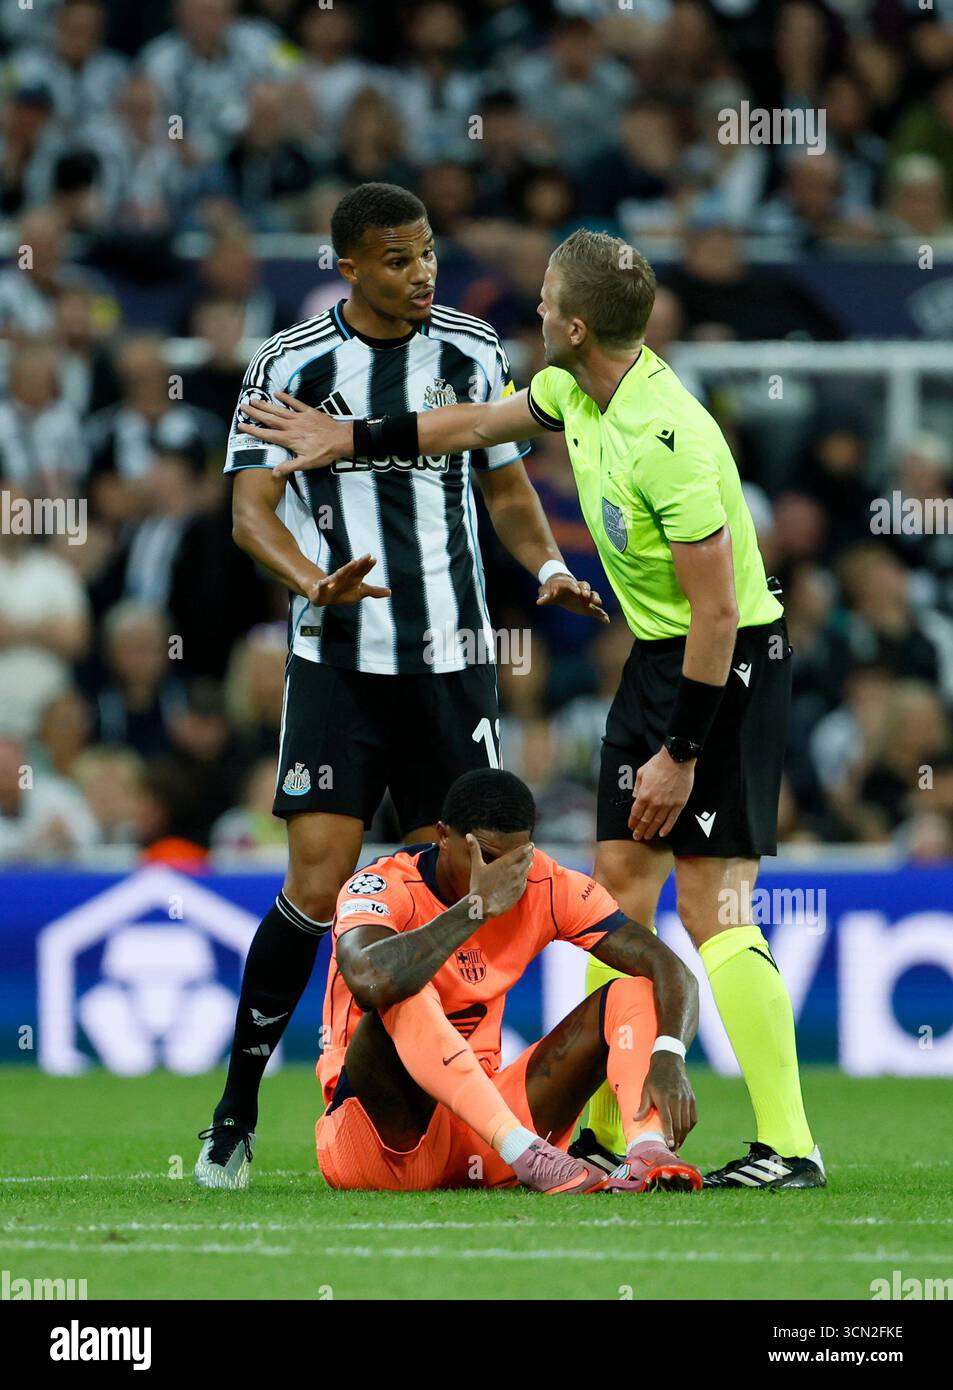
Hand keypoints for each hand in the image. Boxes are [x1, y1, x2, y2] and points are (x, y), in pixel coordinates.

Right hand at [237, 392, 352, 474]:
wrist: (341, 439)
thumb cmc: (324, 453)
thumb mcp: (307, 464)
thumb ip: (289, 466)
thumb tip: (273, 472)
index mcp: (289, 439)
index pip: (267, 434)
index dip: (253, 430)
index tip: (241, 425)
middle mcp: (291, 426)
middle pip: (269, 419)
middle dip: (255, 413)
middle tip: (242, 406)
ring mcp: (299, 417)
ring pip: (278, 410)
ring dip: (265, 405)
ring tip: (253, 399)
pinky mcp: (308, 412)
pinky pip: (295, 403)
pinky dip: (286, 398)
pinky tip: (277, 393)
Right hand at [307, 554, 390, 605]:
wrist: (324, 595)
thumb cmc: (344, 591)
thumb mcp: (360, 592)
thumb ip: (374, 591)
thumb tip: (390, 592)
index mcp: (353, 578)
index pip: (362, 571)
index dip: (368, 565)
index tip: (374, 559)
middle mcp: (344, 578)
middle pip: (353, 570)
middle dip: (360, 563)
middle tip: (367, 555)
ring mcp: (333, 582)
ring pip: (339, 575)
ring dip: (346, 569)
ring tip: (353, 563)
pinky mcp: (322, 589)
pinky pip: (323, 586)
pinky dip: (324, 584)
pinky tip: (324, 582)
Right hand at [466, 835, 533, 919]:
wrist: (482, 905)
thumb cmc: (478, 884)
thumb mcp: (476, 865)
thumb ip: (475, 849)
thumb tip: (468, 835)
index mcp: (505, 862)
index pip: (521, 852)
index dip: (527, 847)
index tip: (531, 844)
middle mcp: (514, 871)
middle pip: (527, 859)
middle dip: (529, 855)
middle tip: (530, 852)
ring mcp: (518, 882)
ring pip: (527, 870)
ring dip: (528, 865)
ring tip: (528, 862)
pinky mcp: (519, 892)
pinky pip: (525, 882)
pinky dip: (524, 877)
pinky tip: (522, 877)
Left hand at [537, 572, 608, 623]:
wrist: (558, 588)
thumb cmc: (552, 588)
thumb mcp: (546, 591)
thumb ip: (544, 596)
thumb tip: (538, 602)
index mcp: (570, 585)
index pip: (574, 585)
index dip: (576, 588)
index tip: (578, 593)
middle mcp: (580, 590)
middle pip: (586, 587)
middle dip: (587, 591)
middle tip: (587, 596)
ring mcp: (585, 598)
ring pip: (594, 596)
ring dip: (596, 599)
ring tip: (598, 604)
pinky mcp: (588, 607)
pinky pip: (597, 611)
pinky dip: (602, 615)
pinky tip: (606, 621)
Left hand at [628, 747, 693, 840]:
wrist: (677, 759)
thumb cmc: (659, 763)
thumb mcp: (641, 772)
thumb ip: (637, 786)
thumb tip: (635, 796)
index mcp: (644, 794)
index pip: (635, 813)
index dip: (632, 821)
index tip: (631, 827)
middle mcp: (654, 802)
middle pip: (645, 820)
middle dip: (640, 830)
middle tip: (637, 837)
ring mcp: (667, 805)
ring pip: (658, 822)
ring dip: (651, 831)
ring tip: (647, 837)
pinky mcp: (679, 804)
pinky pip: (672, 820)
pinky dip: (667, 828)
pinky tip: (662, 834)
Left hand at [634, 1051, 696, 1149]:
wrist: (669, 1062)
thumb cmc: (654, 1078)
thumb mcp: (646, 1090)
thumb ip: (643, 1106)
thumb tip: (635, 1120)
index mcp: (664, 1098)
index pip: (668, 1120)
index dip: (669, 1134)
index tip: (669, 1145)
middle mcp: (677, 1099)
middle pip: (679, 1125)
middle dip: (676, 1139)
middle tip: (672, 1150)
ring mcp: (686, 1099)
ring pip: (687, 1123)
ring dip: (683, 1136)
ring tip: (677, 1144)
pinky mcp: (692, 1099)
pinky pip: (693, 1118)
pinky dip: (689, 1127)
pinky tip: (684, 1132)